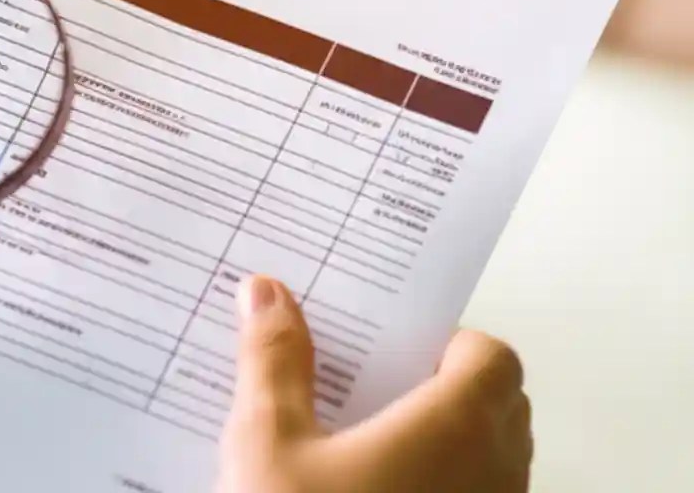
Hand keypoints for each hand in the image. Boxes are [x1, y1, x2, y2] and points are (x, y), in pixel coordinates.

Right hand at [219, 276, 531, 492]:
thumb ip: (273, 360)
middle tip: (369, 387)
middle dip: (443, 389)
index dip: (449, 342)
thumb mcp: (268, 443)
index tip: (392, 347)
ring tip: (358, 445)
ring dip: (443, 445)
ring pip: (490, 464)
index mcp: (456, 428)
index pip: (492, 358)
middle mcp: (493, 478)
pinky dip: (437, 489)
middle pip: (499, 409)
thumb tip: (267, 293)